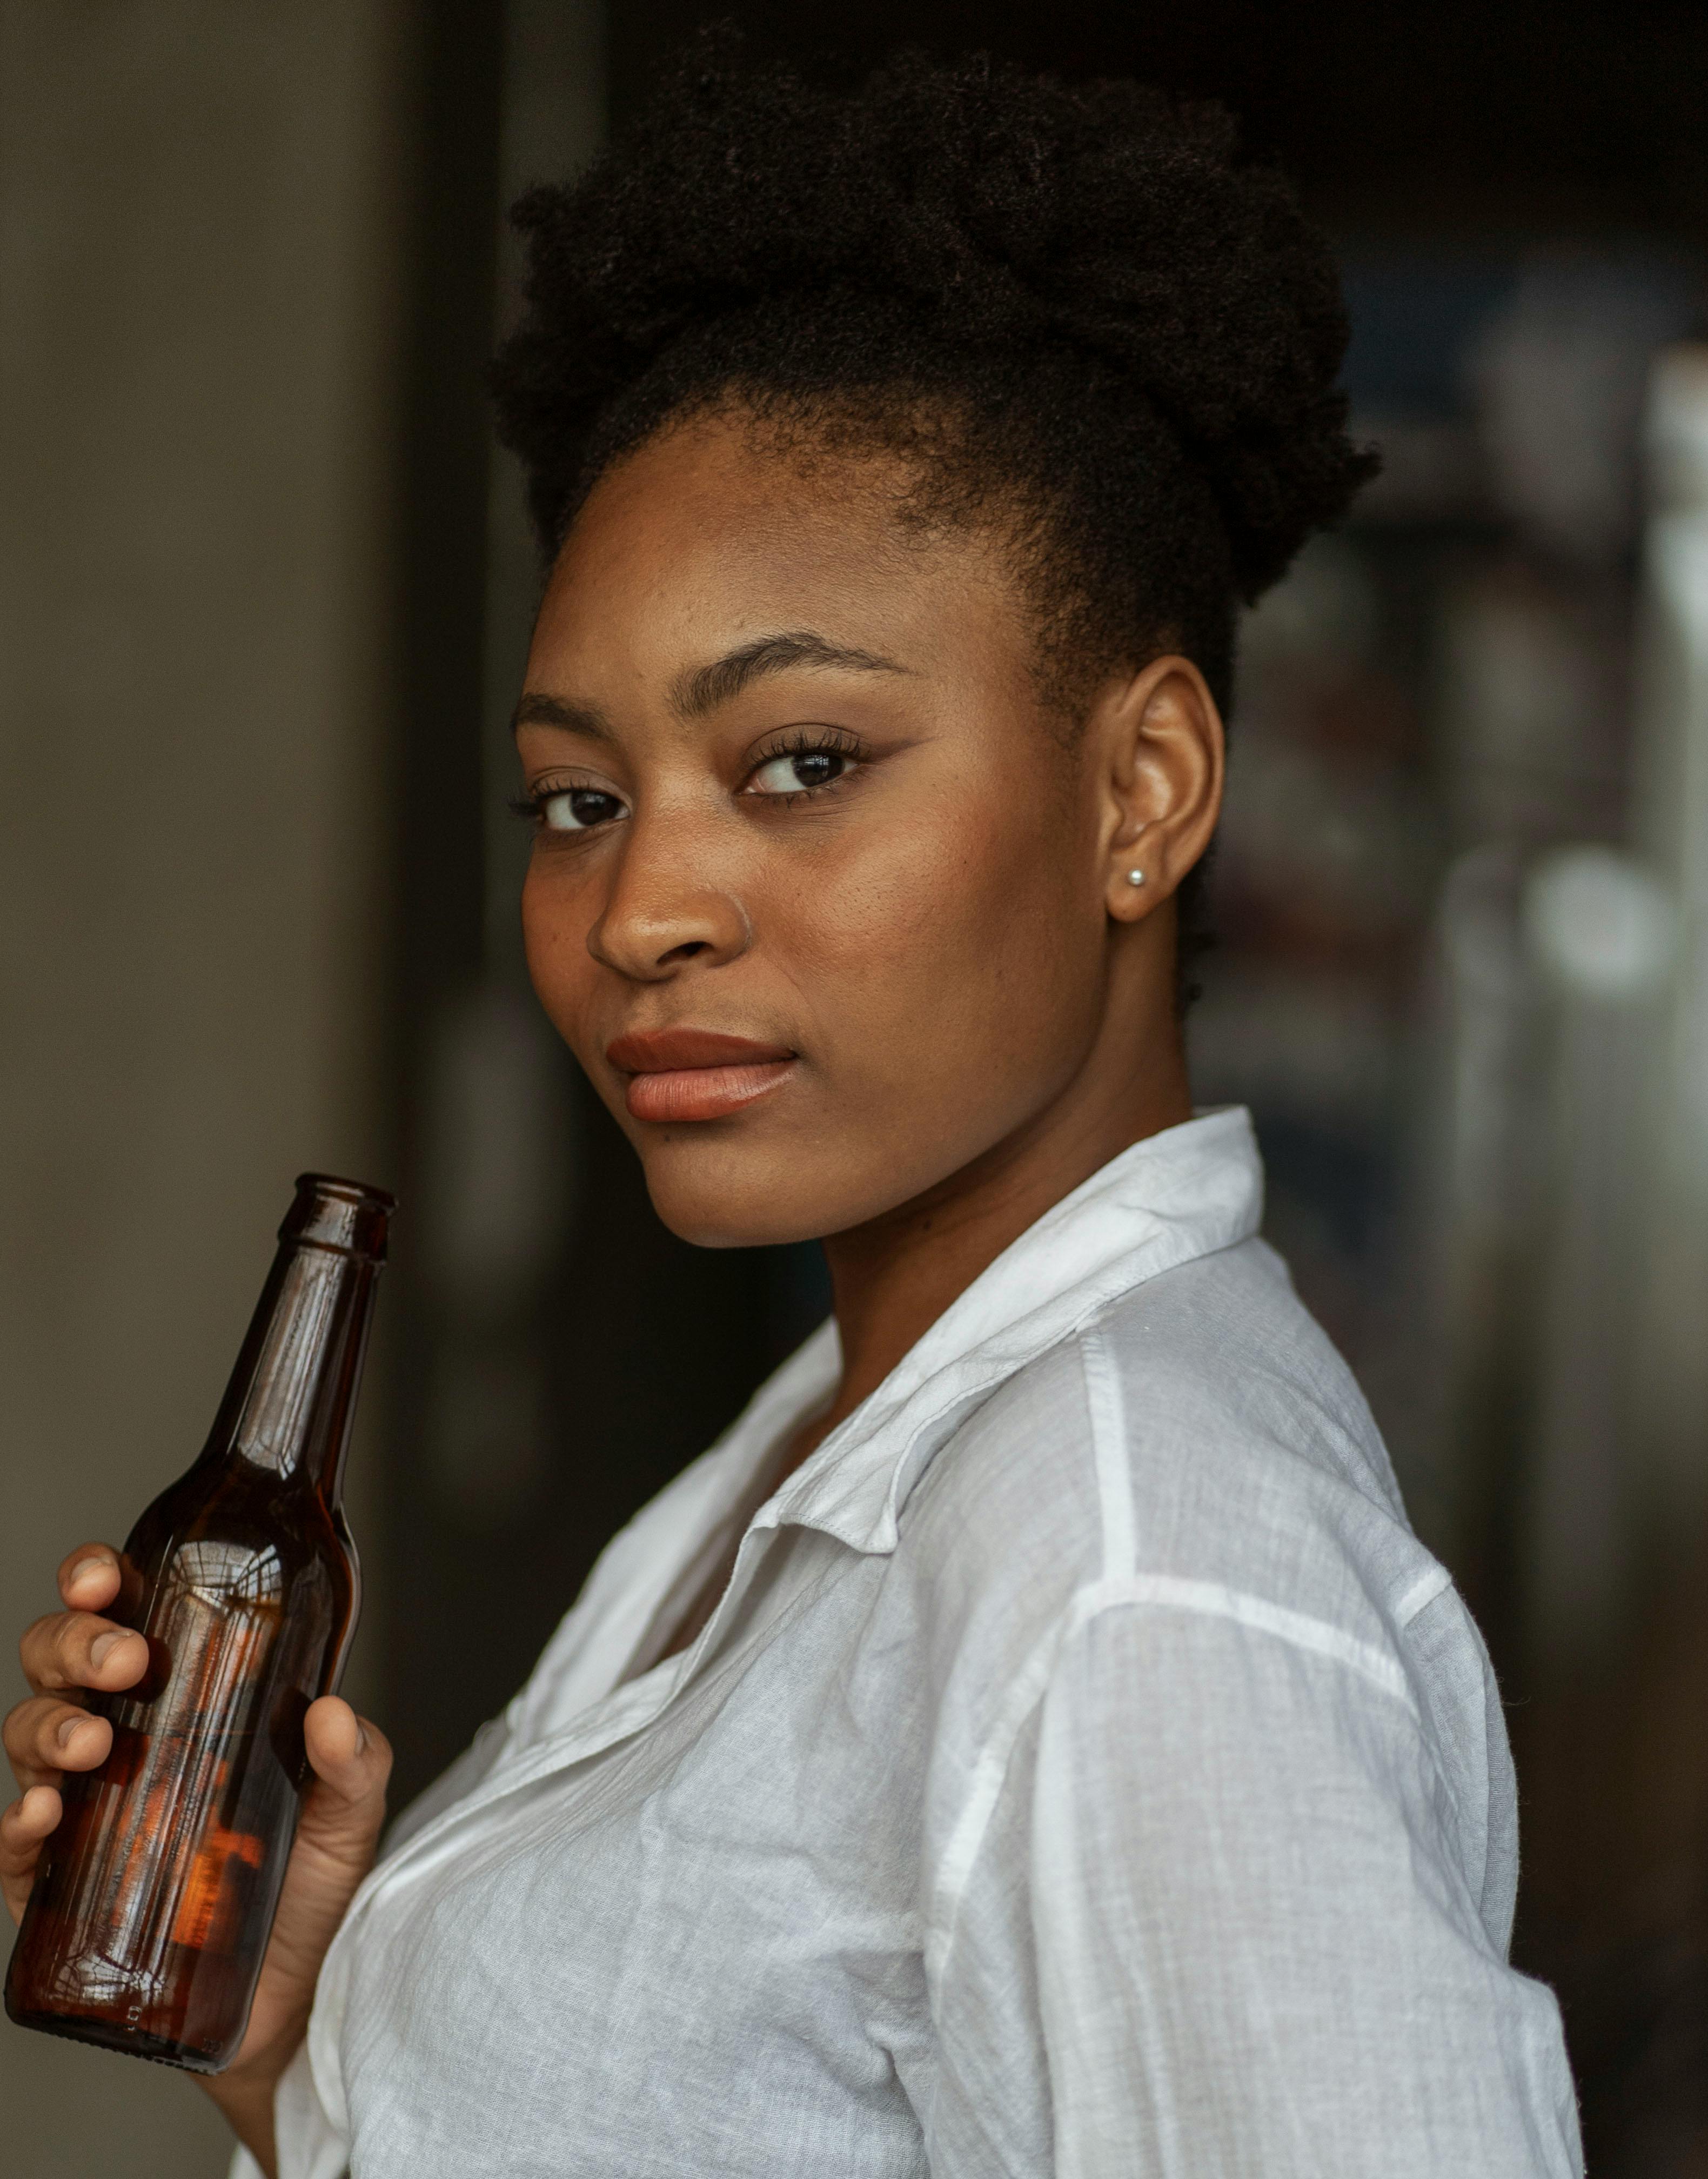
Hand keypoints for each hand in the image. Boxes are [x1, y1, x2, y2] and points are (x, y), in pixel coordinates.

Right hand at [4, 1543, 390, 2177]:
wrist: (295, 1999)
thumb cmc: (310, 1885)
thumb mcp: (348, 1808)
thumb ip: (353, 1759)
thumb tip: (336, 1714)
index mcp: (180, 1696)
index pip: (120, 1615)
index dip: (96, 1582)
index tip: (107, 1574)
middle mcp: (120, 1740)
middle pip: (59, 1662)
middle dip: (75, 1643)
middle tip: (126, 1661)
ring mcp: (85, 1810)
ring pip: (27, 1734)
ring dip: (50, 1724)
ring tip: (92, 1740)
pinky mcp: (60, 1889)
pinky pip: (15, 1844)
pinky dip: (19, 1819)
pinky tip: (43, 1810)